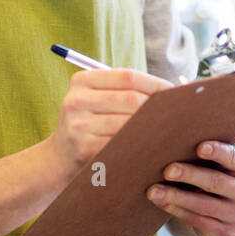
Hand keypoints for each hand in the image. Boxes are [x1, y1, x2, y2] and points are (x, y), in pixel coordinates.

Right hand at [46, 68, 171, 177]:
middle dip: (157, 107)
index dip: (155, 83)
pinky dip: (140, 144)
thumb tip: (169, 89)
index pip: (128, 76)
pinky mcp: (84, 148)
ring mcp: (79, 125)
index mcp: (81, 80)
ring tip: (169, 129)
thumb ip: (122, 90)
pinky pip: (122, 143)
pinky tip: (151, 145)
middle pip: (131, 99)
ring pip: (129, 122)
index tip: (174, 92)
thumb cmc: (87, 124)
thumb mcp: (94, 100)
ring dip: (152, 127)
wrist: (57, 158)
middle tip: (176, 114)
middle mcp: (77, 100)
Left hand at [146, 141, 234, 235]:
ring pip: (205, 206)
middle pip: (218, 183)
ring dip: (177, 197)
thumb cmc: (216, 173)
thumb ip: (208, 154)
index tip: (199, 148)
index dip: (219, 152)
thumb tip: (175, 144)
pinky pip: (198, 221)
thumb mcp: (220, 163)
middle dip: (190, 175)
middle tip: (167, 170)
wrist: (223, 208)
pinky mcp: (228, 234)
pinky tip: (162, 203)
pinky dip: (177, 211)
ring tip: (154, 191)